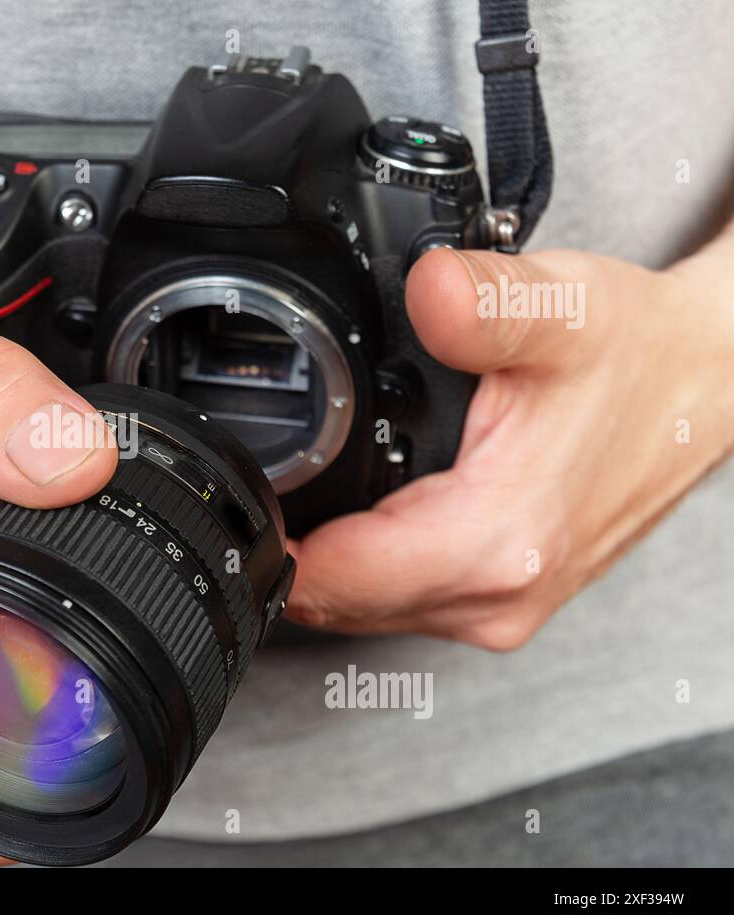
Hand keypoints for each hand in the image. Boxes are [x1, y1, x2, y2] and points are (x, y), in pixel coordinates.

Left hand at [284, 244, 733, 648]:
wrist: (704, 384)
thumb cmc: (638, 354)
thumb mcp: (562, 309)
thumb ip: (485, 301)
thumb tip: (429, 289)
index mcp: (494, 542)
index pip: (328, 580)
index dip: (266, 538)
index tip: (241, 487)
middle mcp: (495, 597)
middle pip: (333, 600)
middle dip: (285, 547)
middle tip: (264, 472)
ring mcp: (501, 608)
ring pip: (362, 606)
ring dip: (324, 559)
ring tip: (307, 486)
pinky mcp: (505, 602)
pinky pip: (400, 599)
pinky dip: (367, 563)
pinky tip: (365, 509)